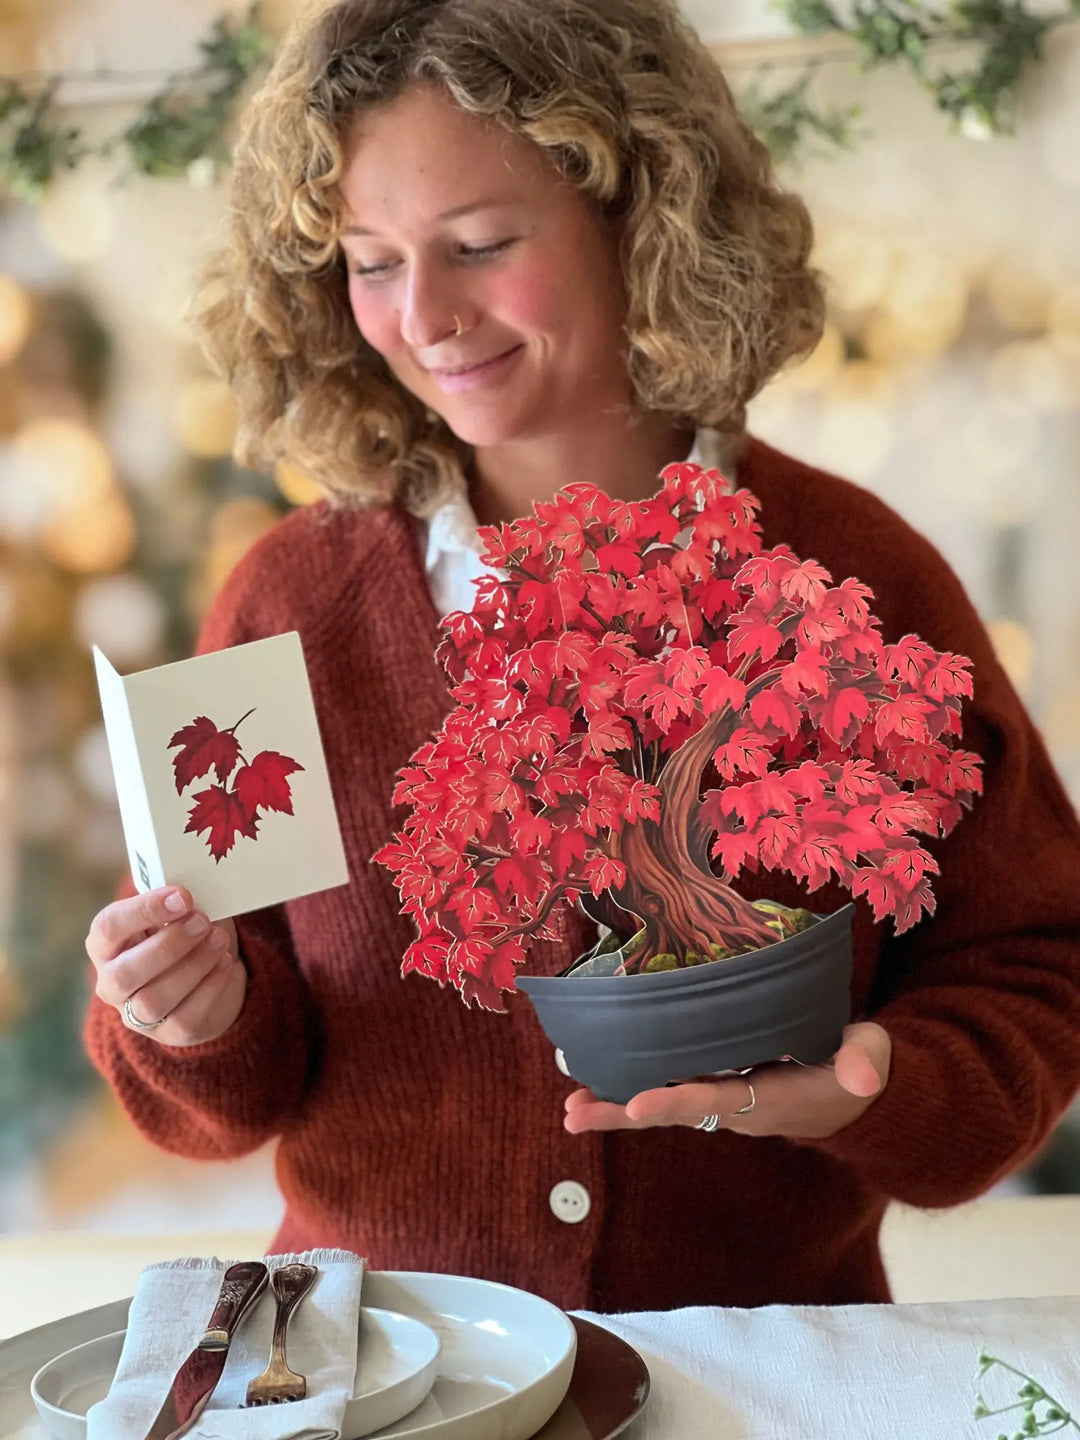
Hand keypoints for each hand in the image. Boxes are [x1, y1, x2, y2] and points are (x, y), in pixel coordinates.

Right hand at [86, 886, 245, 1046]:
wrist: (210, 976)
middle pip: (125, 973)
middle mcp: (112, 983)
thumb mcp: (180, 912)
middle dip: (168, 945)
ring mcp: (136, 1014)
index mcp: (106, 944)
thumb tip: (198, 887)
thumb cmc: (187, 934)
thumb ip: (180, 900)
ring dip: (191, 967)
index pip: (108, 928)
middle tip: (202, 921)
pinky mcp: (167, 1034)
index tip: (182, 896)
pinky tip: (226, 963)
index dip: (143, 911)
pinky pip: (185, 1018)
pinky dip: (209, 987)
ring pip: (153, 1001)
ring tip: (219, 939)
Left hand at [563, 1021, 890, 1140]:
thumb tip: (864, 1076)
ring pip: (664, 1106)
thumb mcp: (868, 1057)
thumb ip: (863, 1062)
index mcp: (769, 1098)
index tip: (639, 1103)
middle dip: (622, 1113)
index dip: (676, 1100)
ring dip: (617, 1107)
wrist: (857, 1096)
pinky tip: (598, 1085)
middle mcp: (737, 1108)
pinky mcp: (718, 1091)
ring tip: (570, 1108)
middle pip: (672, 1111)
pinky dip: (634, 1092)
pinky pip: (672, 1093)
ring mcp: (724, 1103)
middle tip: (572, 1114)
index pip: (715, 1099)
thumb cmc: (859, 1065)